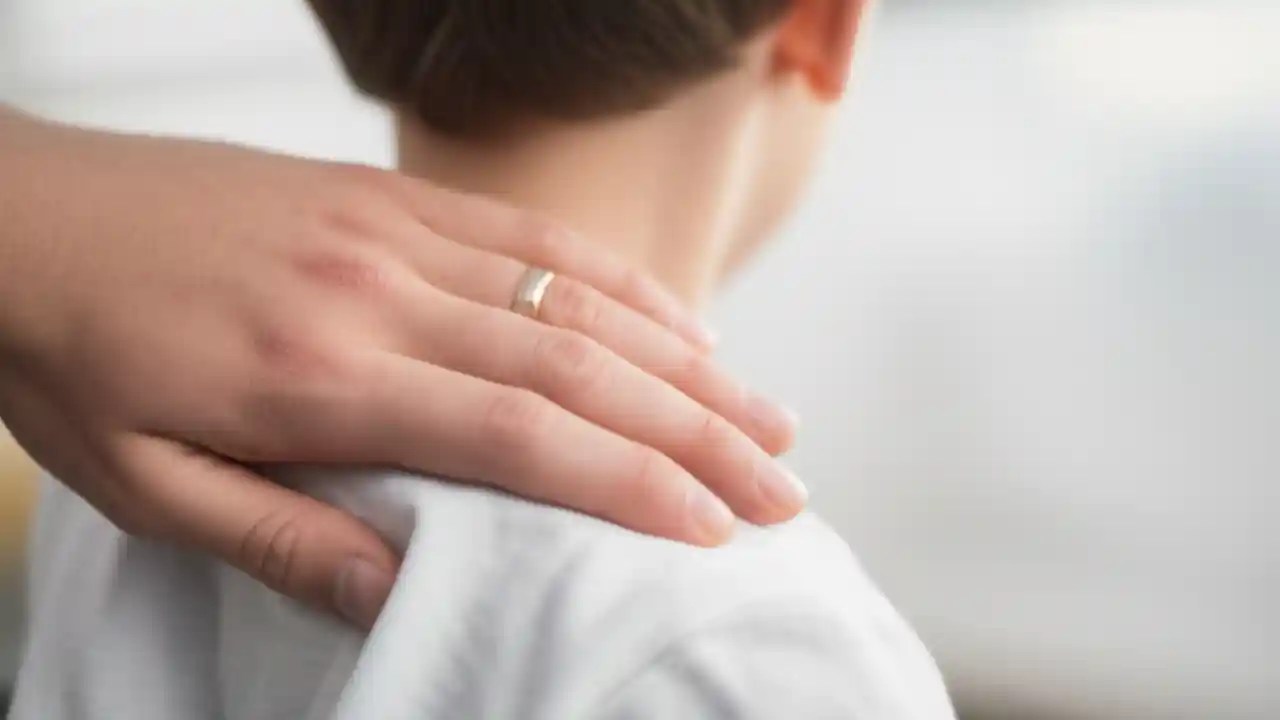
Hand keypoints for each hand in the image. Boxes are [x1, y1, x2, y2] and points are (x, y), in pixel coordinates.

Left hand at [0, 110, 802, 628]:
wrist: (18, 215)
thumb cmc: (75, 357)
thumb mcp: (146, 484)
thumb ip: (283, 537)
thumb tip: (406, 591)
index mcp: (320, 377)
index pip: (518, 434)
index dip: (630, 483)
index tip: (714, 527)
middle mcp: (380, 294)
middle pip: (579, 363)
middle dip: (697, 432)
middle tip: (784, 486)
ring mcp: (392, 233)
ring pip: (575, 294)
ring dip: (686, 357)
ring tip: (768, 414)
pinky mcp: (387, 199)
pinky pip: (531, 234)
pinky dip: (618, 279)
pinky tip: (678, 321)